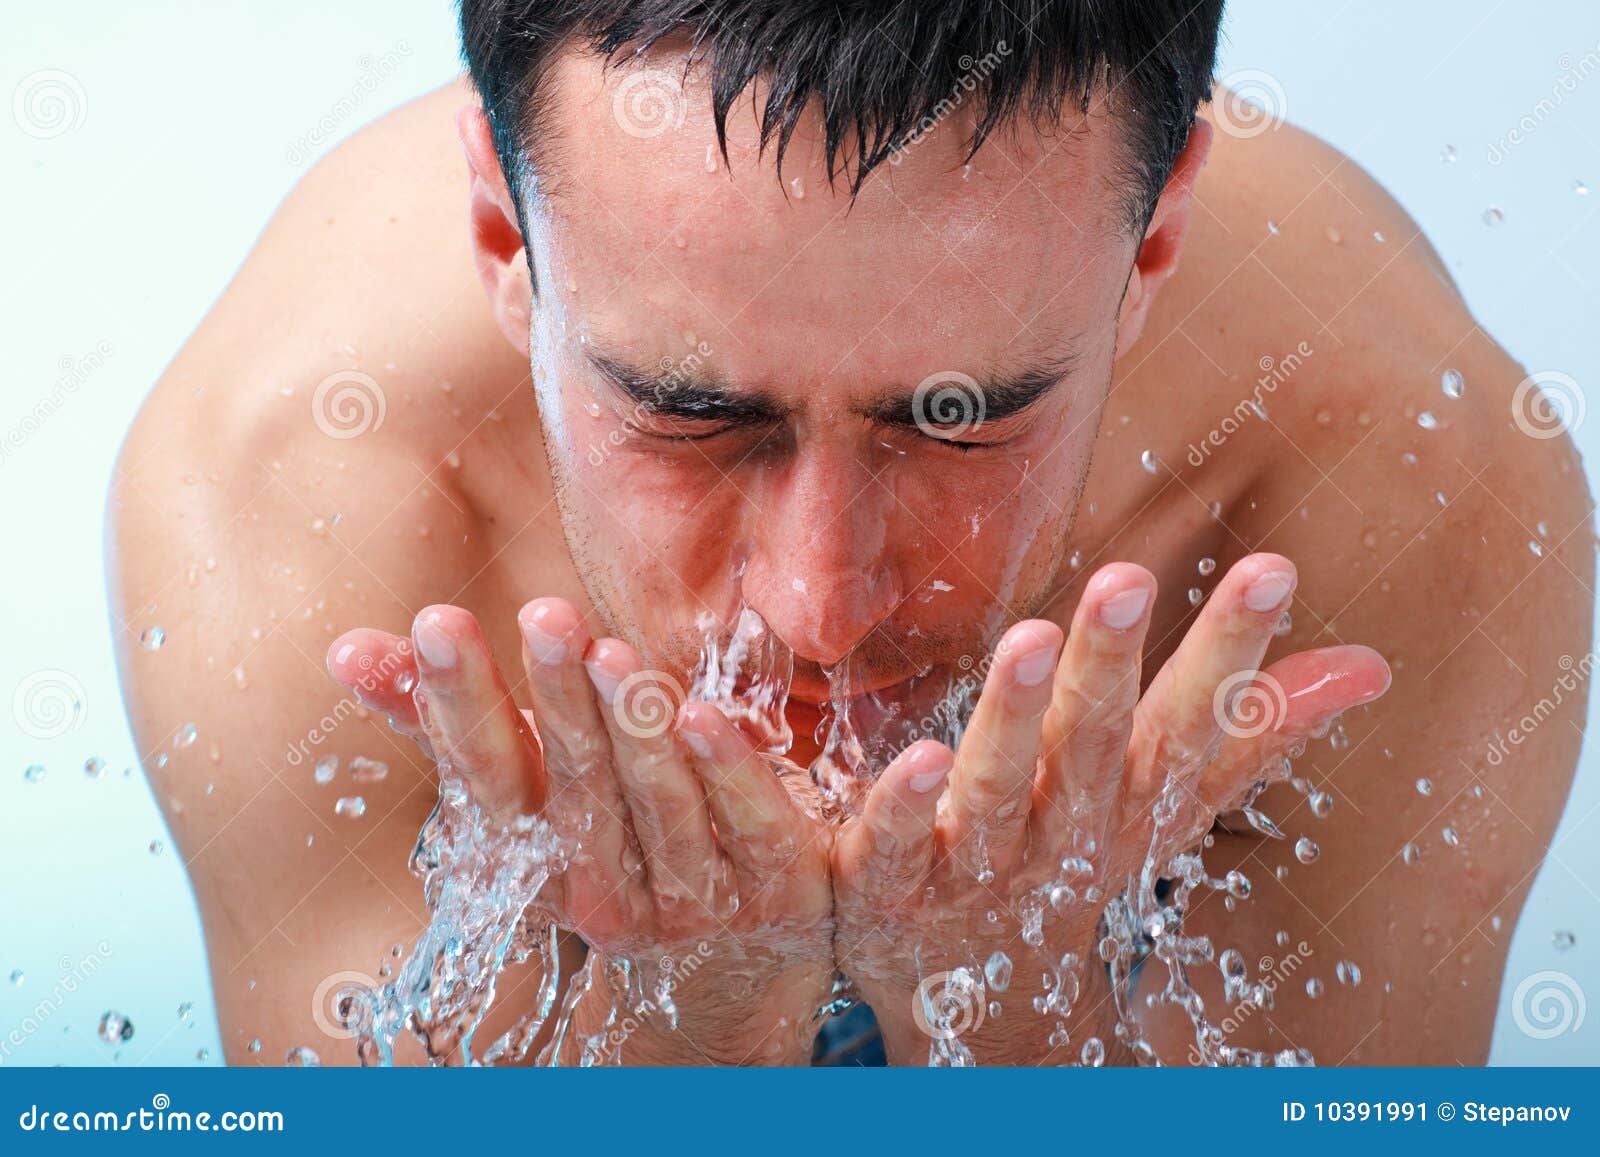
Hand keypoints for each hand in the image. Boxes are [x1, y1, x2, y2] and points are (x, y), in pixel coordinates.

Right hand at [328, 597, 834, 1064]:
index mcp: (537, 854)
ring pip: (654, 807)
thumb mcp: (527, 790)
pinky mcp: (772, 889)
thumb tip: (345, 649)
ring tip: (610, 651)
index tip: (433, 623)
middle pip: (571, 786)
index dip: (457, 703)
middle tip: (543, 615)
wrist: (733, 970)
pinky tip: (701, 713)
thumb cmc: (612, 843)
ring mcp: (687, 898)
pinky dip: (722, 771)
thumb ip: (443, 719)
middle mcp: (601, 888)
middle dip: (554, 699)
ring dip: (632, 729)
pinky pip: (745, 824)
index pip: (485, 776)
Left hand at [830, 553, 1390, 1064]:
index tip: (1272, 570)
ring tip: (1031, 638)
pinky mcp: (890, 886)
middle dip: (1111, 664)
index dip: (1229, 651)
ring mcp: (976, 865)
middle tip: (1127, 579)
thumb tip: (1371, 666)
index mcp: (1126, 800)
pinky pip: (898, 847)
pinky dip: (905, 810)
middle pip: (1091, 745)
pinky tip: (918, 759)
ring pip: (996, 789)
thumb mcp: (1163, 798)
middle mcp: (1060, 830)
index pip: (1188, 721)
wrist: (968, 983)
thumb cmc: (1066, 853)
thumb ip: (1252, 728)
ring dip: (1014, 717)